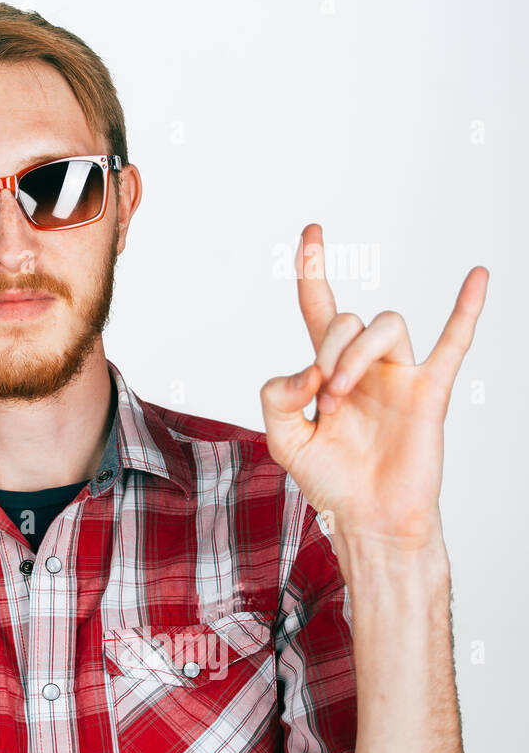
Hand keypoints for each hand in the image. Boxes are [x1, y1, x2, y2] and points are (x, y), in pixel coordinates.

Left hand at [259, 224, 488, 548]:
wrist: (368, 520)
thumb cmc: (330, 480)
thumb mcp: (281, 438)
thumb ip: (276, 396)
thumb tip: (307, 371)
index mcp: (328, 370)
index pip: (319, 307)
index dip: (313, 271)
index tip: (311, 232)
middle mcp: (366, 364)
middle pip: (348, 320)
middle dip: (326, 353)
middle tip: (321, 402)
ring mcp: (400, 375)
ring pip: (384, 326)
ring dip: (353, 356)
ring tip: (339, 399)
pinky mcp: (429, 392)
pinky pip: (454, 343)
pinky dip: (465, 309)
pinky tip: (476, 276)